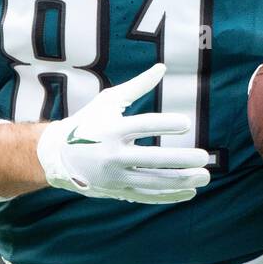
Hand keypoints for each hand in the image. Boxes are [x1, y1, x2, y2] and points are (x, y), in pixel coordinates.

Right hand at [36, 63, 211, 203]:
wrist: (58, 155)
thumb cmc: (89, 121)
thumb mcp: (108, 100)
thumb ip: (138, 86)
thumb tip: (163, 67)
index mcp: (111, 129)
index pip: (143, 125)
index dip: (166, 124)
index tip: (187, 123)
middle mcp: (113, 154)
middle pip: (153, 159)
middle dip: (182, 159)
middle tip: (204, 156)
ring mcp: (115, 176)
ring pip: (154, 181)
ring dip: (183, 180)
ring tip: (205, 175)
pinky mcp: (117, 191)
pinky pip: (148, 196)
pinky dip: (170, 196)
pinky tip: (190, 191)